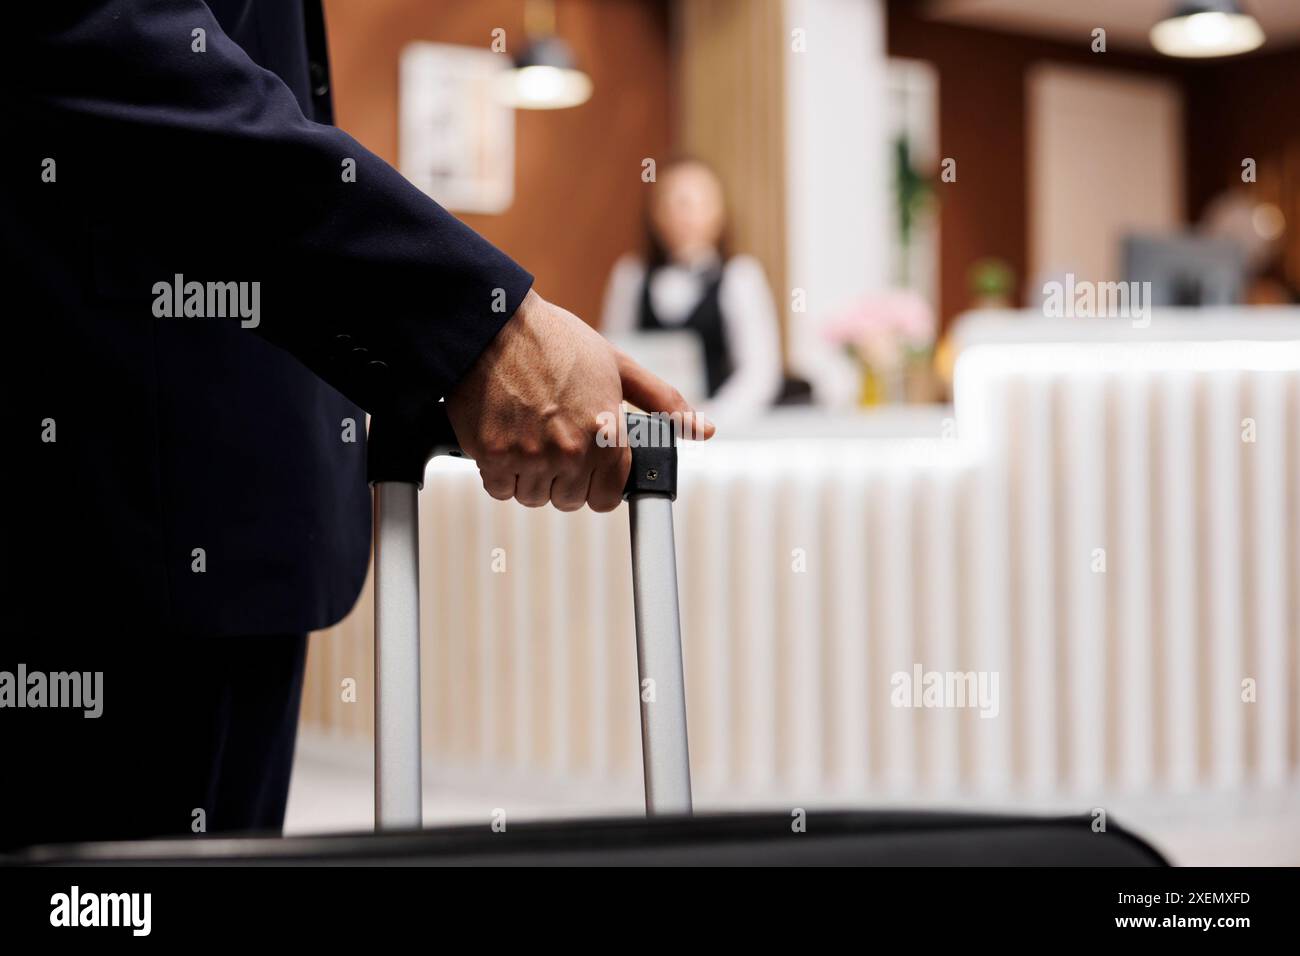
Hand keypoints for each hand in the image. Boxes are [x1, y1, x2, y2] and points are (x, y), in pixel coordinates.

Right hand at [445, 289, 713, 511]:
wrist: (493, 323)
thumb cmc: (557, 340)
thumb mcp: (618, 364)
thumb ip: (662, 402)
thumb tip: (703, 431)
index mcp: (607, 436)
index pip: (607, 498)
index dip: (598, 483)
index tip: (587, 467)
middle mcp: (571, 453)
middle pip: (568, 501)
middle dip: (562, 479)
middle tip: (553, 442)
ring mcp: (530, 457)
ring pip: (533, 498)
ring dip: (530, 477)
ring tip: (528, 436)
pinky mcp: (492, 456)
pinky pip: (500, 489)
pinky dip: (500, 473)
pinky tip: (505, 439)